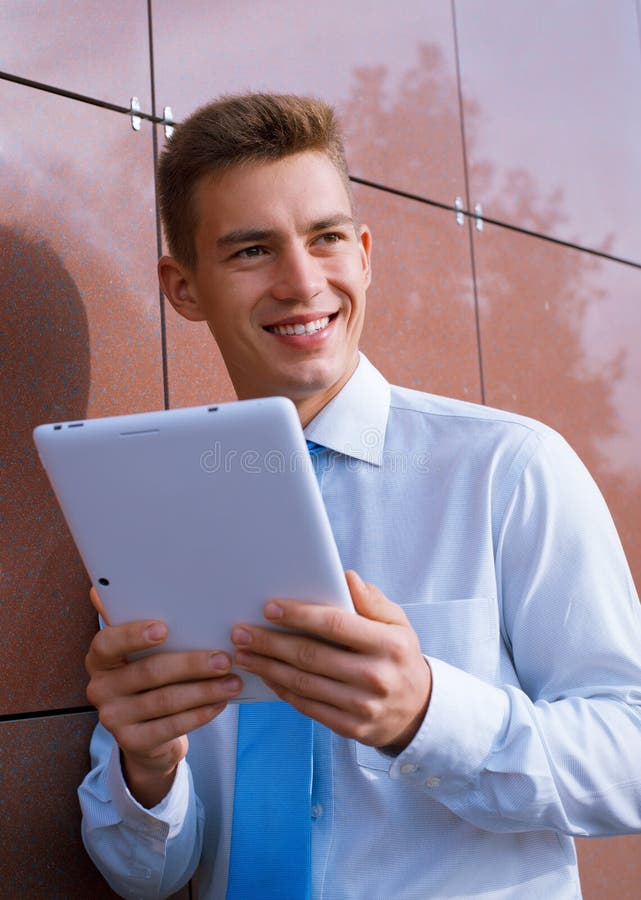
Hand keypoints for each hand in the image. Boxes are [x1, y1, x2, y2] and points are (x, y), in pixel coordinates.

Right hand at [85, 588, 242, 806]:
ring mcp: (113, 718)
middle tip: (224, 658)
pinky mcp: (132, 743)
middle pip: (149, 671)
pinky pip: (172, 726)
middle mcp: (100, 688)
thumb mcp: (143, 654)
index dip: (133, 635)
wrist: (148, 737)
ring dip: (204, 690)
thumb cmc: (151, 679)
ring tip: (232, 681)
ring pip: (165, 700)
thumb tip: (108, 588)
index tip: (164, 628)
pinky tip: (220, 703)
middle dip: (191, 664)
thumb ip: (140, 624)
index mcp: (100, 658)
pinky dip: (200, 713)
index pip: (107, 642)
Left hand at [231, 571, 431, 749]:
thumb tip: (346, 578)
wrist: (418, 710)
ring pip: (304, 683)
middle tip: (241, 632)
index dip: (299, 615)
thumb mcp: (398, 623)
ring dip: (268, 667)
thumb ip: (372, 601)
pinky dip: (282, 690)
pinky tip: (266, 676)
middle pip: (311, 656)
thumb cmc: (399, 656)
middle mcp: (375, 676)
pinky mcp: (351, 727)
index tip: (269, 607)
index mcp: (388, 644)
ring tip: (243, 654)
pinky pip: (308, 706)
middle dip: (270, 642)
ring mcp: (362, 705)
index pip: (335, 625)